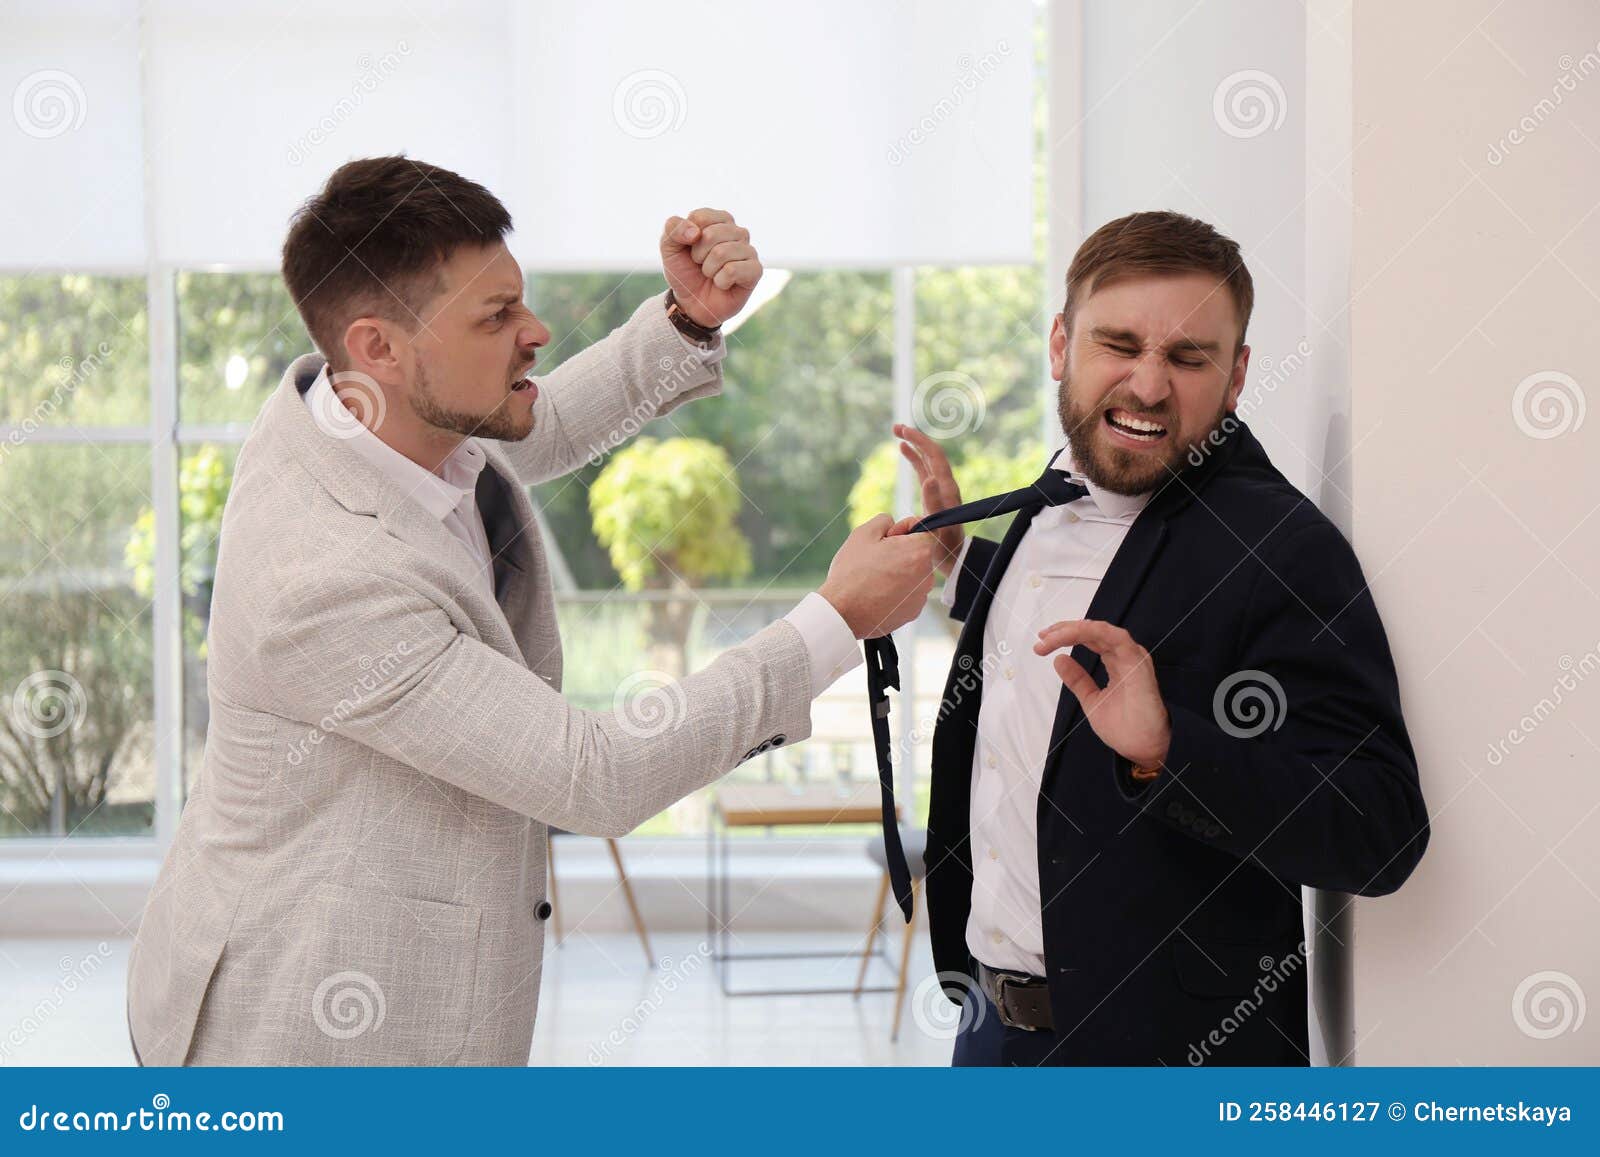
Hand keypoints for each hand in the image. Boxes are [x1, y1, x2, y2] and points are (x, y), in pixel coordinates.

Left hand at [659, 208, 761, 327]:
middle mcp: (737, 231)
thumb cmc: (684, 271)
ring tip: (711, 274)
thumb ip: (673, 228)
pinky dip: (720, 281)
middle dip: (698, 255)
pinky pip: (733, 270)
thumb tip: (695, 232)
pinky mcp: (755, 270)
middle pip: (711, 234)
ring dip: (708, 269)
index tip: (690, 248)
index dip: (688, 237)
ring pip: (722, 252)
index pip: (700, 217)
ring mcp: (748, 250)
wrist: (692, 303)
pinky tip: (723, 284)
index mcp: (718, 220)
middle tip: (701, 264)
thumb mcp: (669, 247)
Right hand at [818, 515, 935, 638]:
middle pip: (920, 554)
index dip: (908, 529)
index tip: (889, 537)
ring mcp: (921, 596)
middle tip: (876, 559)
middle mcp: (927, 575)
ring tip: (874, 579)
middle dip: (902, 552)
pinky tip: (877, 594)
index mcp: (919, 551)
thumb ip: (885, 520)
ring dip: (900, 572)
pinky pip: (909, 594)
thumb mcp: (863, 533)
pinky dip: (897, 592)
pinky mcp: (913, 612)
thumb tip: (894, 523)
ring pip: (914, 575)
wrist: (842, 612)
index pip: (928, 530)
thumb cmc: (852, 572)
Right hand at [886, 423, 964, 576]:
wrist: (953, 559)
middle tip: (896, 427)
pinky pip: (923, 470)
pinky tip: (903, 450)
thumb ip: (934, 503)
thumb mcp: (939, 526)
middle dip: (916, 438)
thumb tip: (929, 477)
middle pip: (931, 454)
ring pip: (927, 460)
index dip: (920, 441)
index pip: (935, 456)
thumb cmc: (945, 546)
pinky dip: (914, 458)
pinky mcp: (933, 496)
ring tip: (897, 433)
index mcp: (947, 489)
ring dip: (914, 445)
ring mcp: (939, 490)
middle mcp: (945, 486)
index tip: (903, 431)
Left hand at [1034, 620, 1170, 767]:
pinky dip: (1092, 632)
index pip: (1090, 639)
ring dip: (1073, 630)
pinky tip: (1072, 634)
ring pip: (1100, 630)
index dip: (1066, 635)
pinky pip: (1115, 637)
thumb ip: (1078, 680)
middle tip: (1042, 637)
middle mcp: (1124, 655)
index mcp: (1116, 662)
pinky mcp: (1136, 662)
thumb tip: (1059, 660)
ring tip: (1050, 638)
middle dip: (1064, 630)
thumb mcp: (1092, 700)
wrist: (1143, 749)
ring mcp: (1132, 657)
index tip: (1042, 642)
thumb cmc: (1125, 728)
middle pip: (1092, 631)